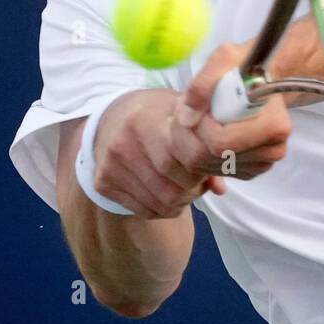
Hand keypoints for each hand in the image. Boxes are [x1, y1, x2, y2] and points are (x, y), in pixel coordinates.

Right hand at [92, 89, 227, 219]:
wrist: (114, 113)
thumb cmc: (158, 113)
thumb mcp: (183, 113)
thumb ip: (204, 144)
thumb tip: (220, 189)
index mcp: (146, 120)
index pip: (187, 159)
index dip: (203, 170)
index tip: (207, 165)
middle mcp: (124, 143)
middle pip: (173, 188)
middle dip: (193, 189)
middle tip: (198, 180)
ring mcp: (111, 165)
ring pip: (160, 204)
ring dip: (180, 202)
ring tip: (183, 185)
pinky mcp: (103, 183)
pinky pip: (144, 210)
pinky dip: (162, 208)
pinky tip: (164, 190)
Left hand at [171, 42, 292, 180]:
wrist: (262, 80)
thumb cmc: (246, 66)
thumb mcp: (225, 57)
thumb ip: (203, 84)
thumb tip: (187, 117)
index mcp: (273, 125)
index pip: (219, 142)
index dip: (197, 124)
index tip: (193, 104)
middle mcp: (272, 150)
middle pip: (207, 158)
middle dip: (186, 134)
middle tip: (183, 111)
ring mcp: (262, 164)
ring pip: (204, 166)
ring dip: (188, 142)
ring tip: (194, 116)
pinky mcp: (250, 170)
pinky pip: (210, 170)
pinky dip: (198, 151)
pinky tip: (203, 130)